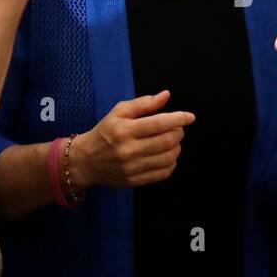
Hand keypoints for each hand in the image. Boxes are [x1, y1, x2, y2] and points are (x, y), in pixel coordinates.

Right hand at [70, 91, 194, 187]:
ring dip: (177, 148)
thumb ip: (144, 103)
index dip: (179, 119)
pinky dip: (171, 163)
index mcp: (125, 130)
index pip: (160, 123)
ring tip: (172, 141)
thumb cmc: (105, 132)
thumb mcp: (119, 111)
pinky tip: (167, 156)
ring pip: (168, 158)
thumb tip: (166, 95)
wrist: (86, 160)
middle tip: (177, 128)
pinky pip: (162, 173)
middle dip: (179, 133)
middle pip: (167, 141)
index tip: (190, 117)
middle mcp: (129, 150)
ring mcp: (132, 168)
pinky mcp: (134, 181)